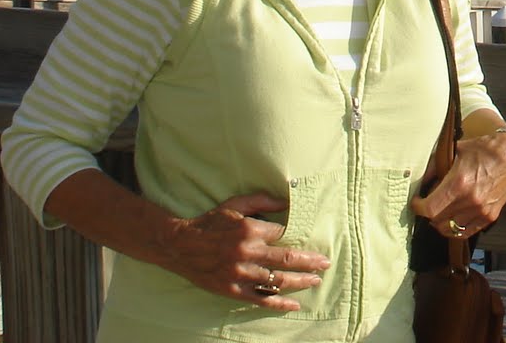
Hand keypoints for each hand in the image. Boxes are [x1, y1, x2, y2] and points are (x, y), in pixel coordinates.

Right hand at [163, 192, 331, 309]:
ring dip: (300, 281)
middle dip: (310, 261)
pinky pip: (261, 298)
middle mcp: (247, 253)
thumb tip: (286, 201)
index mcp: (249, 230)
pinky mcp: (233, 289)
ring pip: (277, 280)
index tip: (311, 240)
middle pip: (287, 258)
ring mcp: (240, 273)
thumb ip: (261, 202)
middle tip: (326, 263)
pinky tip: (294, 304)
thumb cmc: (210, 222)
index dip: (297, 237)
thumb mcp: (234, 205)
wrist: (180, 245)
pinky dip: (279, 302)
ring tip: (316, 280)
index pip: (283, 234)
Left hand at [412, 133, 505, 239]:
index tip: (416, 202)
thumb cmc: (484, 150)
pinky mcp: (489, 217)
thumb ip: (435, 166)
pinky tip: (453, 218)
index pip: (429, 209)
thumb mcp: (456, 151)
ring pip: (450, 229)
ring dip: (440, 222)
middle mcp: (470, 200)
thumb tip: (419, 179)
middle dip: (428, 213)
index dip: (418, 208)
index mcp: (459, 183)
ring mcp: (481, 211)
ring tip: (440, 211)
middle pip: (437, 220)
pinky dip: (455, 228)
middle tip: (427, 204)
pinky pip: (466, 232)